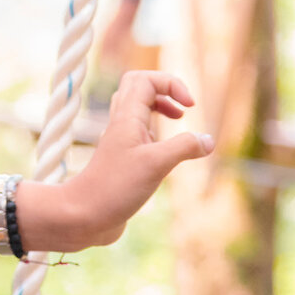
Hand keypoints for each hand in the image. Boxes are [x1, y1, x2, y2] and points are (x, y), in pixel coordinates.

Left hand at [62, 71, 212, 247]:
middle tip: (184, 106)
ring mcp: (121, 141)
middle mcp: (121, 124)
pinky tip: (168, 150)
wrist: (85, 215)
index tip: (190, 106)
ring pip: (137, 108)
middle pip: (138, 86)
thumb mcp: (156, 164)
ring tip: (180, 118)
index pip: (145, 80)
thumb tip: (209, 139)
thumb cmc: (115, 187)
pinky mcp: (123, 159)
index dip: (171, 83)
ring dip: (159, 106)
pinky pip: (139, 132)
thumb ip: (184, 148)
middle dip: (164, 88)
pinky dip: (156, 130)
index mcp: (126, 117)